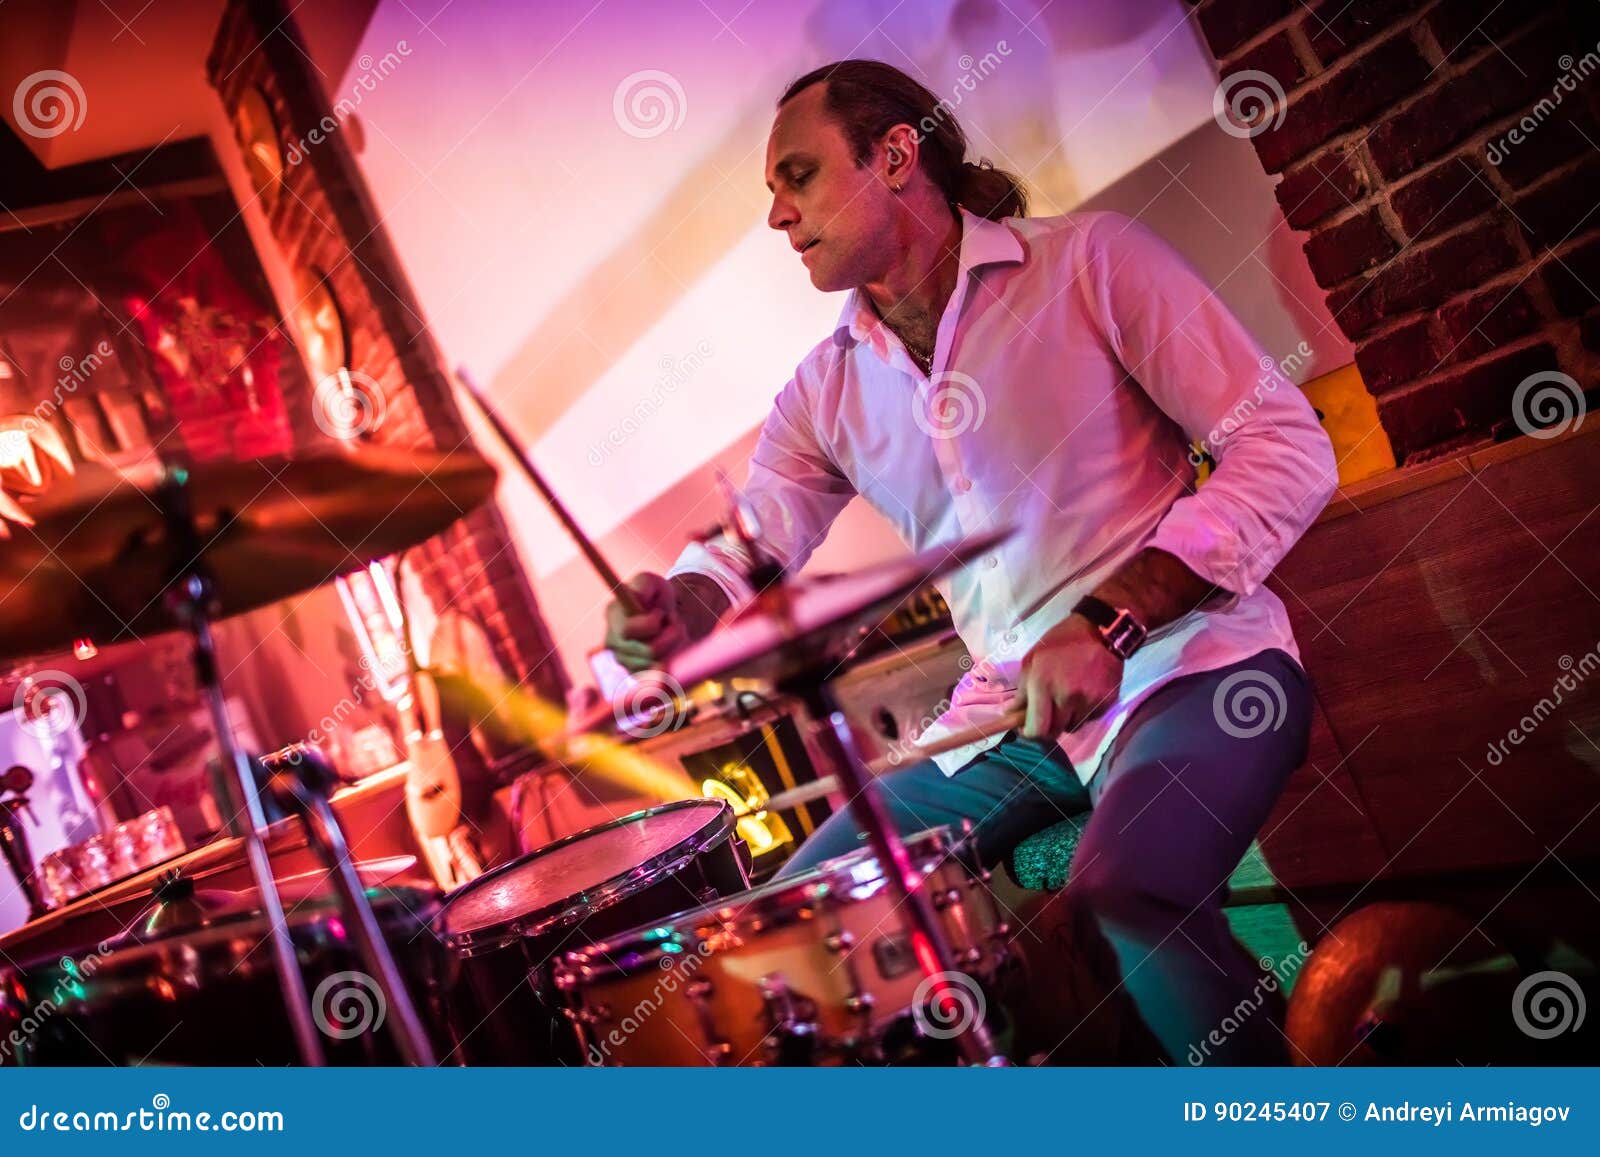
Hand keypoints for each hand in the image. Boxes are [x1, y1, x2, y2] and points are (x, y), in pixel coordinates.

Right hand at [604, 572, 690, 672]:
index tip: (661, 613)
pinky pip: (660, 673)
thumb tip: (637, 598)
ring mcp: (622, 659)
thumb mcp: (652, 582)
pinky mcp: (634, 673)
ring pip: (658, 663)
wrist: (666, 616)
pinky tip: (669, 646)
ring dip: (674, 645)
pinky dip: (671, 658)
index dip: (651, 624)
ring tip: (673, 631)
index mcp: (613, 615)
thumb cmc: (656, 596)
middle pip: (649, 650)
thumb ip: (644, 585)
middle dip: (670, 634)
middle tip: (673, 621)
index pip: (628, 630)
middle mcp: (612, 640)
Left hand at [1005, 614, 1123, 739]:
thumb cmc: (1061, 643)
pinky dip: (1083, 713)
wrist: (1101, 632)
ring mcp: (1089, 701)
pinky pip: (1089, 719)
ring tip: (1067, 699)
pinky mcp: (1107, 702)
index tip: (1027, 728)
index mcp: (1043, 684)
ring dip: (1066, 719)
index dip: (1030, 733)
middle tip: (1047, 713)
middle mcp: (1067, 697)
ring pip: (1072, 727)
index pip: (1036, 729)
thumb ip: (1021, 691)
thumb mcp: (1033, 660)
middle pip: (1054, 732)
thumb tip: (1010, 715)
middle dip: (1047, 726)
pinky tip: (1084, 694)